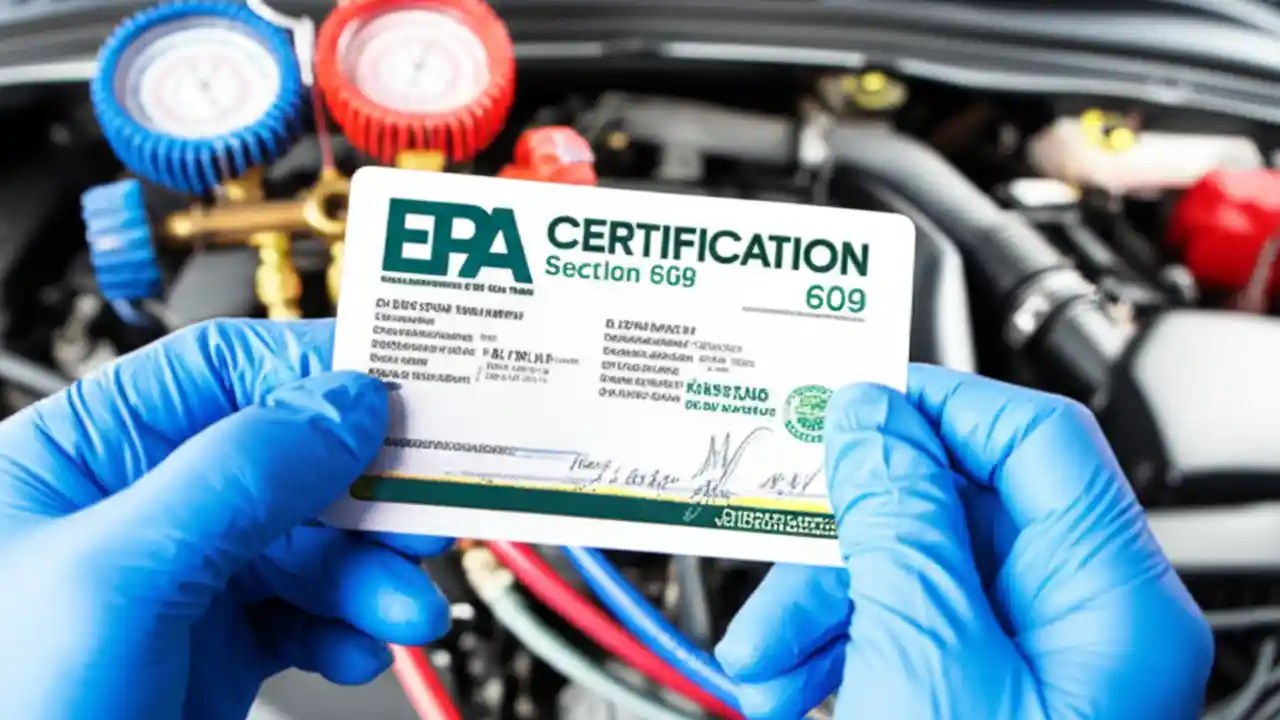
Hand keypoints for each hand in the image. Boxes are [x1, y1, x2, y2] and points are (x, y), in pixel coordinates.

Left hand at [0, 319, 451, 719]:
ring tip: (405, 604)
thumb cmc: (3, 709)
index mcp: (84, 457)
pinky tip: (362, 643)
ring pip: (312, 542)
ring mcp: (183, 584)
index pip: (222, 370)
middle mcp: (139, 510)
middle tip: (430, 503)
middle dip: (365, 490)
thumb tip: (344, 402)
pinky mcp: (217, 649)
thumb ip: (240, 474)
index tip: (408, 383)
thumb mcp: (120, 580)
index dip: (319, 367)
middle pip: (288, 457)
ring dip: (372, 572)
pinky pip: (309, 613)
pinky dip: (350, 625)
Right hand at [714, 365, 1212, 718]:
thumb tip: (874, 423)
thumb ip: (897, 522)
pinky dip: (831, 655)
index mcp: (1109, 602)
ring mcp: (1025, 671)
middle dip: (849, 535)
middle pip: (954, 511)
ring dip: (819, 606)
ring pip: (910, 578)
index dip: (939, 407)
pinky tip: (785, 689)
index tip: (851, 404)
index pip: (1034, 440)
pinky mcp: (969, 702)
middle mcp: (1078, 627)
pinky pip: (897, 640)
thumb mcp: (923, 659)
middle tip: (779, 548)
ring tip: (761, 664)